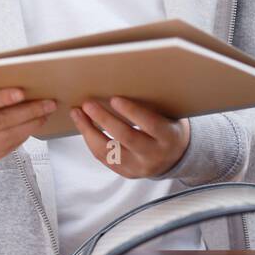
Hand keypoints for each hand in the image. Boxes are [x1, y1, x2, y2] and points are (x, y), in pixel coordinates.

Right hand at [0, 87, 56, 169]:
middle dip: (27, 111)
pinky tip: (33, 126)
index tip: (23, 92)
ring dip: (30, 125)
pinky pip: (6, 149)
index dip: (1, 98)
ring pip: (6, 138)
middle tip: (48, 102)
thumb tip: (16, 83)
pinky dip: (22, 136)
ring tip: (45, 113)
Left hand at [69, 95, 190, 179]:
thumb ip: (151, 105)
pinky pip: (104, 158)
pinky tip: (84, 127)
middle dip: (104, 120)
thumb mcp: (168, 115)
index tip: (114, 98)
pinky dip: (91, 141)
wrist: (176, 156)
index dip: (131, 111)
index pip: (150, 124)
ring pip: (109, 152)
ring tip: (77, 113)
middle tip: (88, 104)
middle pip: (126, 137)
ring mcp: (140, 167)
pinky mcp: (127, 173)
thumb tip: (121, 81)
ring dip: (89, 131)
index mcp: (169, 137)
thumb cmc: (168, 126)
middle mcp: (155, 155)